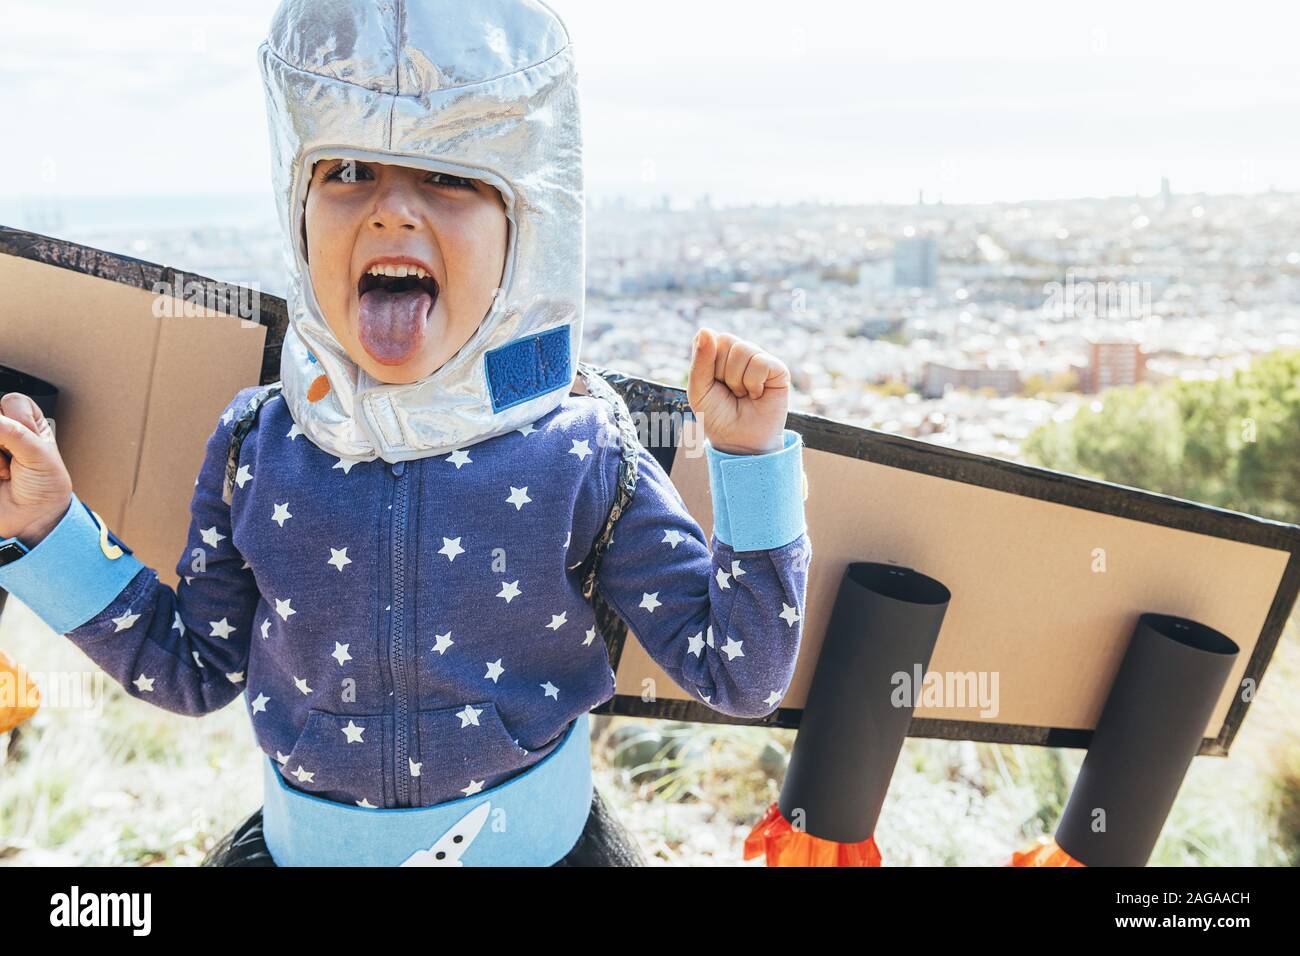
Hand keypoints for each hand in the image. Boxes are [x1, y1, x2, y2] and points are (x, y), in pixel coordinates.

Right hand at [0, 392, 73, 545]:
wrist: (32, 521)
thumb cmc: (45, 488)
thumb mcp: (39, 456)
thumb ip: (16, 433)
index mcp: (28, 425)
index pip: (12, 401)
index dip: (17, 418)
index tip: (25, 438)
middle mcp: (5, 433)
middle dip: (3, 441)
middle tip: (13, 459)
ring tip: (6, 473)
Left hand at [687, 328, 789, 454]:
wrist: (740, 442)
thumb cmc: (718, 417)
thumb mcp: (698, 390)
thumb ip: (700, 361)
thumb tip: (706, 329)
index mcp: (719, 353)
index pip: (708, 337)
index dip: (706, 362)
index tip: (710, 383)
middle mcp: (740, 353)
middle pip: (726, 340)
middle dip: (721, 371)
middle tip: (728, 391)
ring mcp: (760, 359)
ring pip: (743, 350)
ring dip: (737, 380)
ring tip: (743, 394)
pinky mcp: (778, 370)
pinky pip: (760, 362)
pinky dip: (753, 383)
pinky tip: (757, 395)